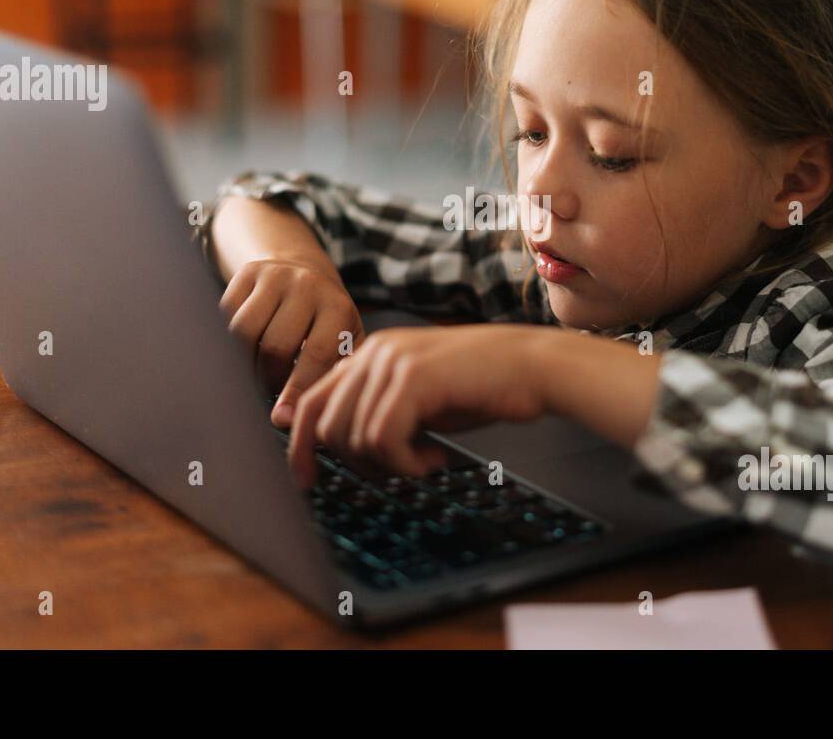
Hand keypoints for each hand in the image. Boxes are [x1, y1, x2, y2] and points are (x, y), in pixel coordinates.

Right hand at [218, 257, 365, 409]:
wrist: (308, 275)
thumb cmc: (328, 324)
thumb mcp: (345, 345)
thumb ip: (332, 377)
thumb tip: (303, 419)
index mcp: (338, 307)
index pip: (315, 355)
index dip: (296, 391)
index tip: (281, 418)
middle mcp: (308, 285)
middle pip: (274, 346)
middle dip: (268, 379)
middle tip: (270, 391)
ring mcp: (276, 274)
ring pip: (243, 331)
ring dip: (243, 362)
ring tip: (255, 373)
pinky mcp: (248, 271)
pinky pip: (226, 315)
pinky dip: (227, 339)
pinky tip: (242, 350)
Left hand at [275, 324, 546, 490]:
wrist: (532, 367)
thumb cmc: (484, 387)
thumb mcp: (421, 400)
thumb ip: (379, 412)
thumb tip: (340, 448)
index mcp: (371, 354)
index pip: (312, 400)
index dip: (300, 446)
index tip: (306, 481)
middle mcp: (375, 352)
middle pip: (326, 426)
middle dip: (356, 463)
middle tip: (398, 471)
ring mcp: (392, 362)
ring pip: (354, 437)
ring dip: (389, 465)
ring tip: (426, 460)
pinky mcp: (414, 379)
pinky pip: (383, 441)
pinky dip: (406, 464)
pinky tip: (435, 458)